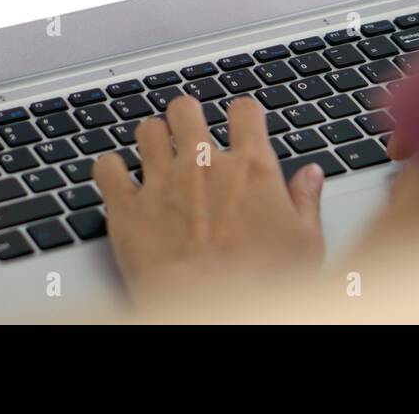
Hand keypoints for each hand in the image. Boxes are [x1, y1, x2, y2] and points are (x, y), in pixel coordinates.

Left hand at [94, 95, 325, 307]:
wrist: (212, 311)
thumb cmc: (261, 283)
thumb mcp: (305, 244)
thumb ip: (306, 201)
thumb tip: (311, 176)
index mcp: (250, 169)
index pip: (244, 110)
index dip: (241, 113)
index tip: (240, 123)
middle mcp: (202, 165)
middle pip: (186, 109)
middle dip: (186, 115)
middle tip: (189, 131)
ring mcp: (161, 182)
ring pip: (147, 130)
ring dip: (151, 138)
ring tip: (156, 153)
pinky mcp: (126, 208)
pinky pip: (107, 168)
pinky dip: (110, 168)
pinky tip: (118, 177)